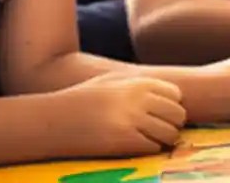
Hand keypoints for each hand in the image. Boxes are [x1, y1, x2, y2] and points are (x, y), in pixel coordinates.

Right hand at [55, 75, 184, 157]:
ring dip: (162, 139)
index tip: (159, 113)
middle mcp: (138, 99)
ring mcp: (132, 120)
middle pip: (178, 115)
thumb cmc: (81, 100)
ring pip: (170, 134)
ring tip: (146, 139)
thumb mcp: (111, 81)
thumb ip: (140, 84)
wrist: (51, 120)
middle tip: (157, 130)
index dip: (171, 106)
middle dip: (171, 124)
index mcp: (137, 82)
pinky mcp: (123, 141)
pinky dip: (149, 149)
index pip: (176, 95)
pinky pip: (154, 148)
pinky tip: (134, 146)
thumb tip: (172, 94)